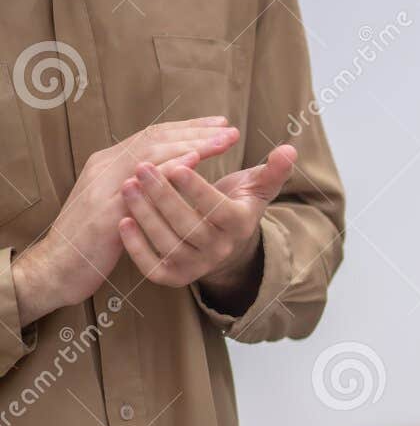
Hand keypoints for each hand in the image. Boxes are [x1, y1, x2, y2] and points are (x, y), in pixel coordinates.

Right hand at [12, 117, 237, 324]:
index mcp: (110, 165)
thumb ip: (140, 189)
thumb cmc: (93, 240)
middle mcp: (106, 168)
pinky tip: (191, 165)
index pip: (152, 136)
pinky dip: (167, 171)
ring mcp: (104, 187)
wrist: (57, 267)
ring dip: (190, 145)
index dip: (187, 129)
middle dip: (194, 131)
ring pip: (150, 155)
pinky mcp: (106, 212)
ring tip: (221, 140)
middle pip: (155, 138)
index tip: (219, 124)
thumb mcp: (118, 206)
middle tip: (229, 127)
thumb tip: (167, 177)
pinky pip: (140, 186)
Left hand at [118, 143, 296, 307]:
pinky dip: (137, 248)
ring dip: (145, 216)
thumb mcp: (255, 187)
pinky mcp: (175, 277)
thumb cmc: (234, 205)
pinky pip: (154, 268)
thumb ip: (272, 170)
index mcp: (240, 226)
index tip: (177, 164)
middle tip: (142, 167)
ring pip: (169, 245)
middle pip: (190, 227)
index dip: (198, 190)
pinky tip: (124, 221)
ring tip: (127, 186)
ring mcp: (197, 266)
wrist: (224, 243)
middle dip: (163, 196)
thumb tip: (290, 148)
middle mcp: (220, 250)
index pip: (220, 211)